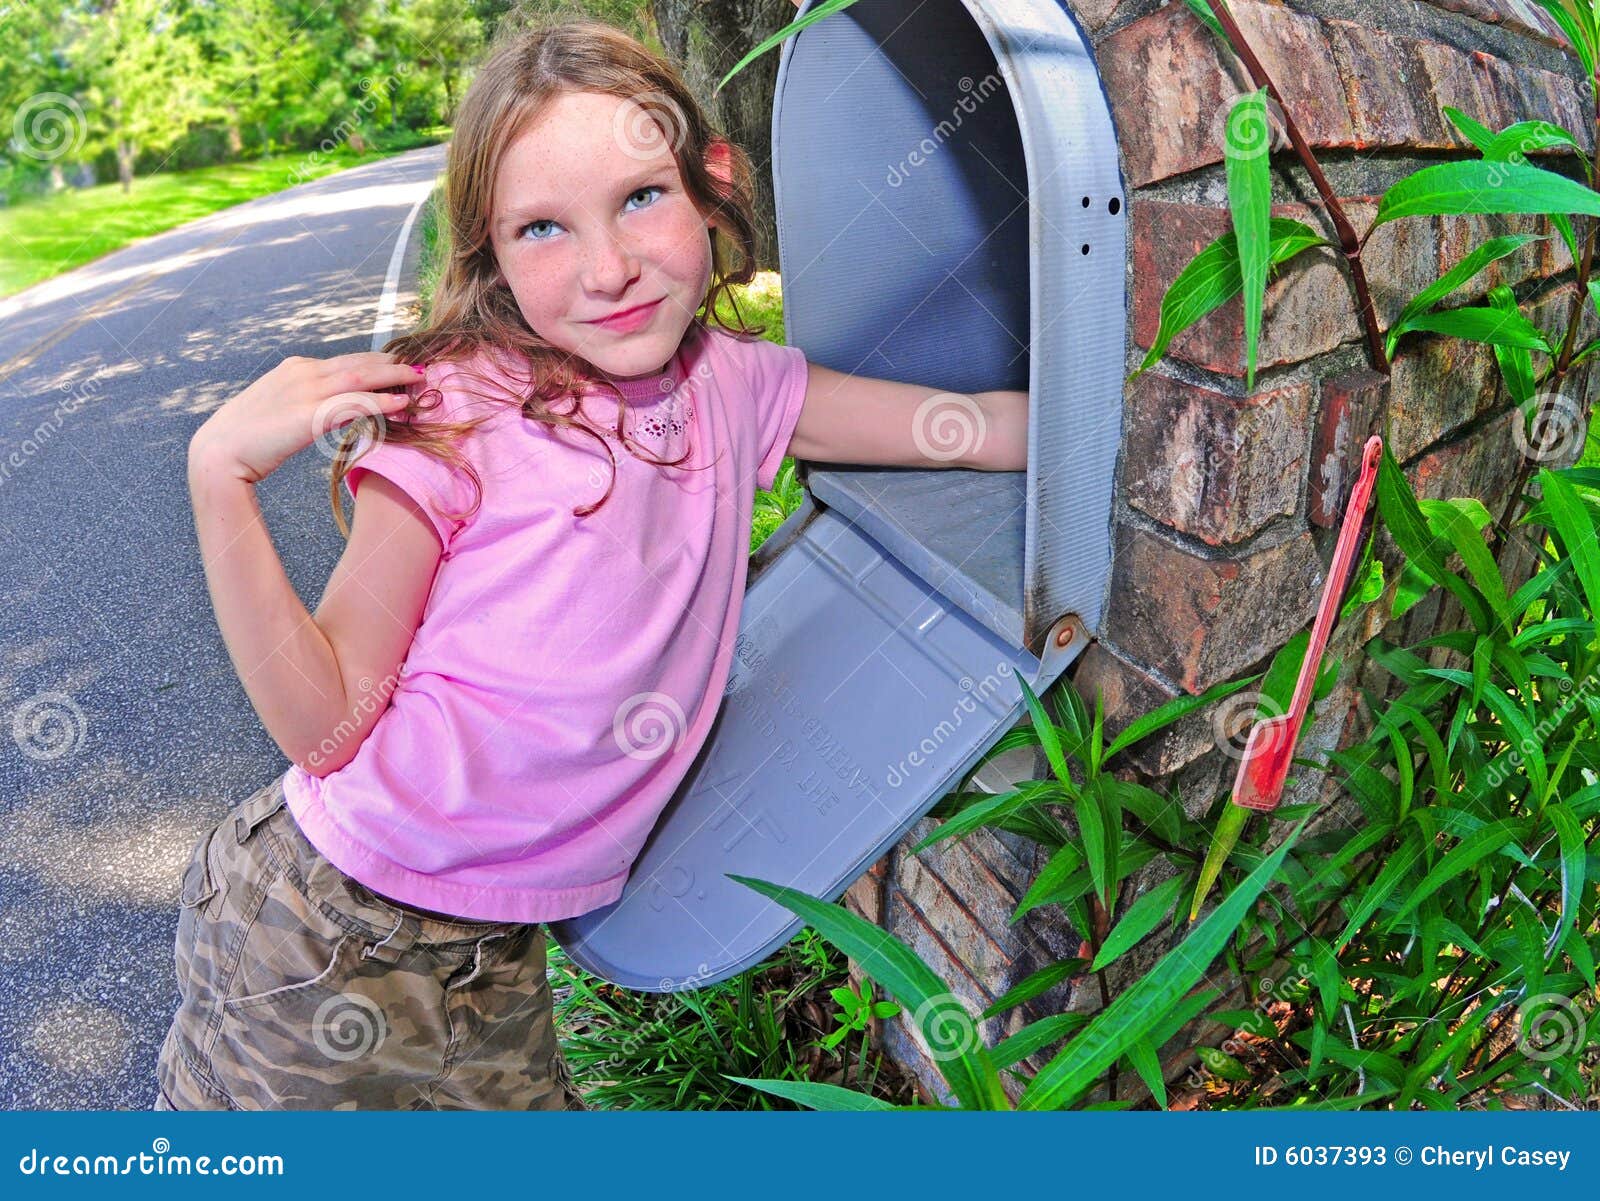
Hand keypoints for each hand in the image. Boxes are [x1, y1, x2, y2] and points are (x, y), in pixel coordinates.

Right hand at [188, 351, 423, 484]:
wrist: (218, 453)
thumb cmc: (247, 438)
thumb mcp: (280, 409)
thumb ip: (305, 402)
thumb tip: (329, 409)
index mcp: (295, 368)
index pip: (344, 360)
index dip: (375, 362)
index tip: (398, 365)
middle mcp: (302, 373)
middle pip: (357, 362)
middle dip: (391, 363)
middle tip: (419, 365)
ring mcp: (305, 391)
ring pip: (360, 377)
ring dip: (393, 376)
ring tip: (420, 378)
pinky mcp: (309, 414)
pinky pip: (354, 403)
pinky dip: (381, 401)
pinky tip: (401, 404)